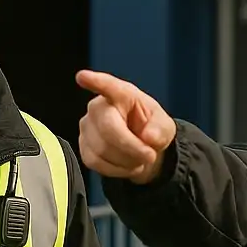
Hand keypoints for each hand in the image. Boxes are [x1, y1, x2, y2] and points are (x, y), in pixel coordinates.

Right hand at [76, 69, 175, 184]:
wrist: (142, 149)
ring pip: (101, 149)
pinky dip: (115, 169)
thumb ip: (160, 130)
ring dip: (126, 161)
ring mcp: (87, 126)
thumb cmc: (150, 129)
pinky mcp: (83, 146)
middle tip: (149, 155)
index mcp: (122, 94)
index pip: (108, 85)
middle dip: (131, 147)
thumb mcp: (164, 127)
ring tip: (138, 159)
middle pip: (107, 127)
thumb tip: (149, 137)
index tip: (83, 77)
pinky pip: (95, 162)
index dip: (95, 81)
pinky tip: (125, 164)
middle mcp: (99, 107)